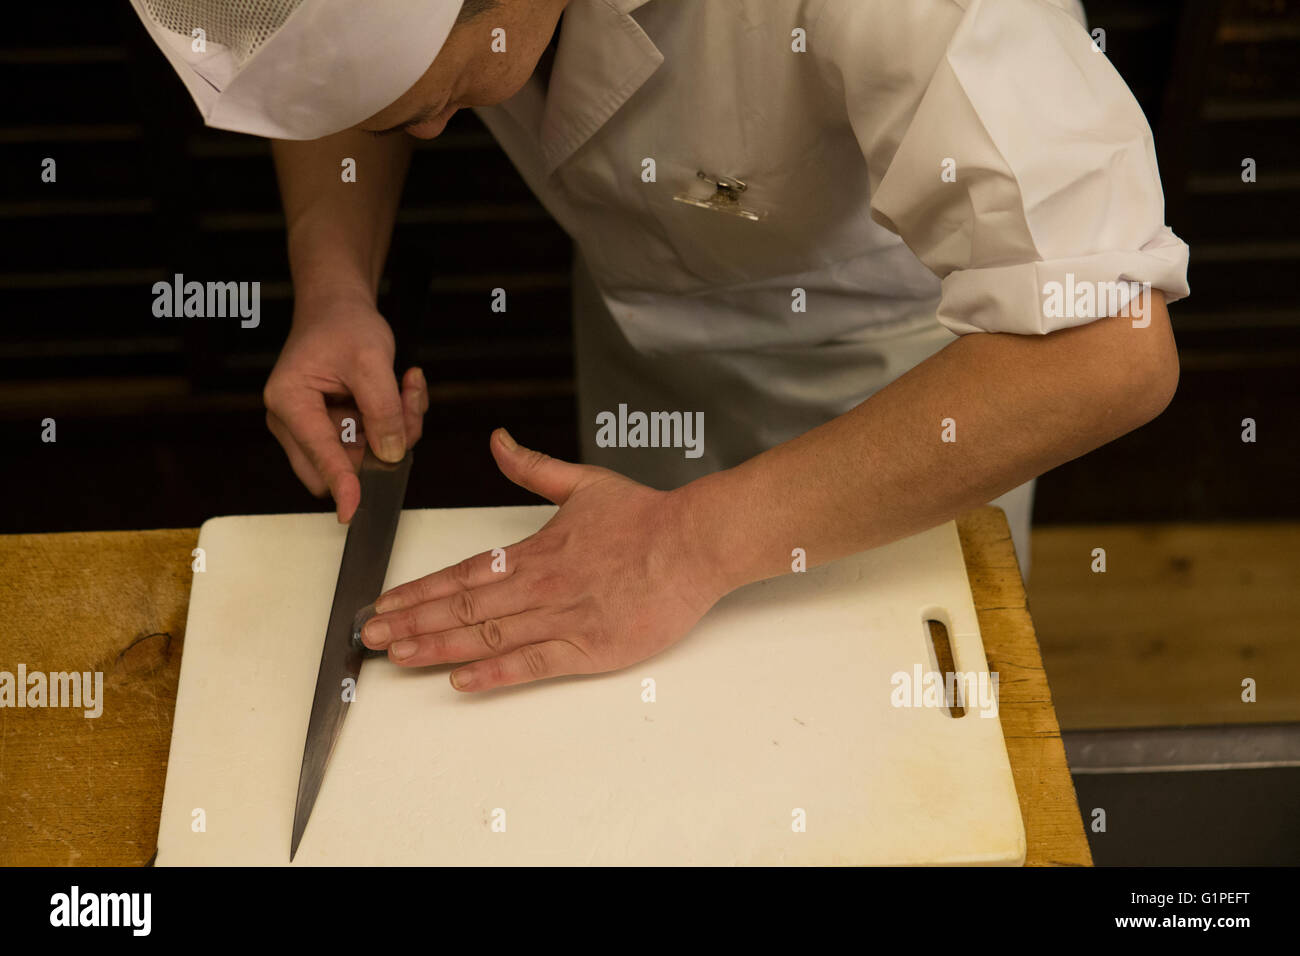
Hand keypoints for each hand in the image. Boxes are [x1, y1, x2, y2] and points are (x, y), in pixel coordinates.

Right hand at [263, 292, 427, 522]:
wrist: (338, 308)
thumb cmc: (343, 325)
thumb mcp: (370, 359)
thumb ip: (383, 408)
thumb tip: (391, 453)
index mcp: (289, 401)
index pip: (319, 453)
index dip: (341, 482)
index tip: (353, 511)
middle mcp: (293, 422)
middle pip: (340, 465)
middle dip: (382, 446)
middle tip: (407, 409)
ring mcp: (315, 429)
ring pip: (363, 458)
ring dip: (395, 430)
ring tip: (406, 387)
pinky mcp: (337, 430)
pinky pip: (372, 444)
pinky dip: (394, 423)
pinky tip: (400, 390)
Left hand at [361, 429, 727, 691]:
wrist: (694, 543)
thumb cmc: (645, 516)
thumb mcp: (583, 482)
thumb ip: (533, 466)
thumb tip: (497, 440)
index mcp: (536, 549)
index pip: (462, 573)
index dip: (419, 590)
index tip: (384, 603)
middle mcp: (540, 585)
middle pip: (462, 606)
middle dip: (412, 621)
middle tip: (371, 636)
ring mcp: (562, 619)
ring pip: (487, 635)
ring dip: (438, 646)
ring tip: (399, 657)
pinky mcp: (589, 648)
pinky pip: (532, 663)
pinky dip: (494, 673)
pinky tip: (460, 681)